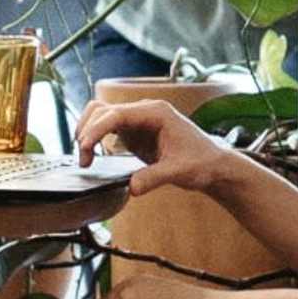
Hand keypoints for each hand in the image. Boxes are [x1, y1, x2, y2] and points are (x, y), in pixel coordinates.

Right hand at [77, 82, 224, 192]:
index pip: (116, 114)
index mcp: (156, 112)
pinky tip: (94, 157)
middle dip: (88, 132)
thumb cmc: (202, 162)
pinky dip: (96, 139)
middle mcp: (144, 111)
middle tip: (84, 161)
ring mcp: (138, 120)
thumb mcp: (179, 172)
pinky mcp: (135, 132)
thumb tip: (132, 187)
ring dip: (88, 133)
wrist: (213, 165)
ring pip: (101, 116)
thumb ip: (154, 178)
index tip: (84, 147)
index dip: (96, 129)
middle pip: (102, 111)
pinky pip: (107, 129)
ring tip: (85, 159)